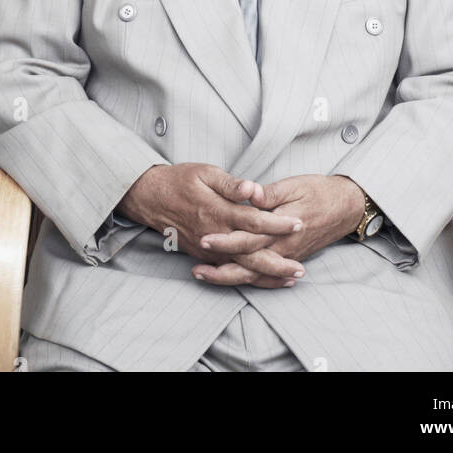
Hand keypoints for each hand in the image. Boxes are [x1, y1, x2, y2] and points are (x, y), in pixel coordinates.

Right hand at [118, 163, 307, 287]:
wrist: (150, 197)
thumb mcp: (205, 172)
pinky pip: (228, 272)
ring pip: (241, 268)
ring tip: (289, 278)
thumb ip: (230, 184)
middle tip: (301, 268)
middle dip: (278, 262)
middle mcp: (214, 235)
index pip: (254, 220)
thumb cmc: (180, 180)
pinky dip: (247, 277)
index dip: (277, 223)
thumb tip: (253, 189)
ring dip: (266, 275)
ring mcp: (208, 250)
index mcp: (217, 211)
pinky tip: (263, 280)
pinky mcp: (203, 256)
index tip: (298, 223)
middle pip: (251, 254)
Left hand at [190, 174, 365, 286]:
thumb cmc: (319, 191)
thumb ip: (272, 193)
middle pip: (248, 264)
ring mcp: (287, 256)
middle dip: (221, 268)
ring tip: (204, 275)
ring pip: (255, 275)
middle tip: (196, 269)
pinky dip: (248, 281)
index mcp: (281, 227)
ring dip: (229, 277)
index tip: (204, 238)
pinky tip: (230, 279)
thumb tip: (251, 194)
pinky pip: (266, 276)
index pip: (249, 238)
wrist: (345, 207)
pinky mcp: (289, 258)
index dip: (226, 240)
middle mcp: (283, 247)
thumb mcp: (296, 185)